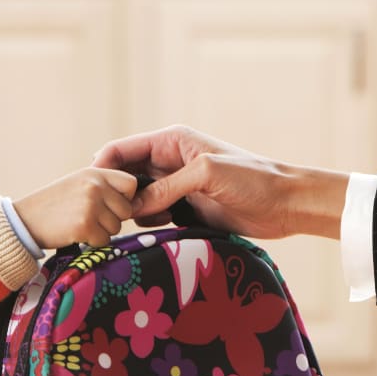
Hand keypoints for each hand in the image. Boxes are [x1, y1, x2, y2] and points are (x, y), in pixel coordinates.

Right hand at [12, 168, 138, 249]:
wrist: (24, 219)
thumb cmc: (53, 204)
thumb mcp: (78, 183)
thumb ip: (103, 186)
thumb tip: (135, 199)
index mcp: (95, 173)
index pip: (131, 184)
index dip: (125, 198)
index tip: (109, 205)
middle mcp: (95, 186)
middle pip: (126, 210)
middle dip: (113, 219)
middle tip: (90, 218)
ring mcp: (90, 205)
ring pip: (116, 227)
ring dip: (102, 231)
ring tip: (80, 224)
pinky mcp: (85, 225)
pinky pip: (104, 240)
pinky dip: (92, 242)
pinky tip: (75, 233)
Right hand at [92, 125, 347, 240]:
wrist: (286, 204)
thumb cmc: (253, 180)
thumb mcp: (206, 175)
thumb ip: (167, 188)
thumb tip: (132, 206)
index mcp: (172, 141)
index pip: (122, 149)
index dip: (102, 167)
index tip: (90, 192)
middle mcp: (169, 161)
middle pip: (125, 175)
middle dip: (113, 193)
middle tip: (102, 216)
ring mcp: (176, 187)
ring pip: (137, 198)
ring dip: (129, 212)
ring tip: (124, 227)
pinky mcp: (184, 209)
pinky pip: (153, 216)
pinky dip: (145, 224)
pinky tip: (146, 234)